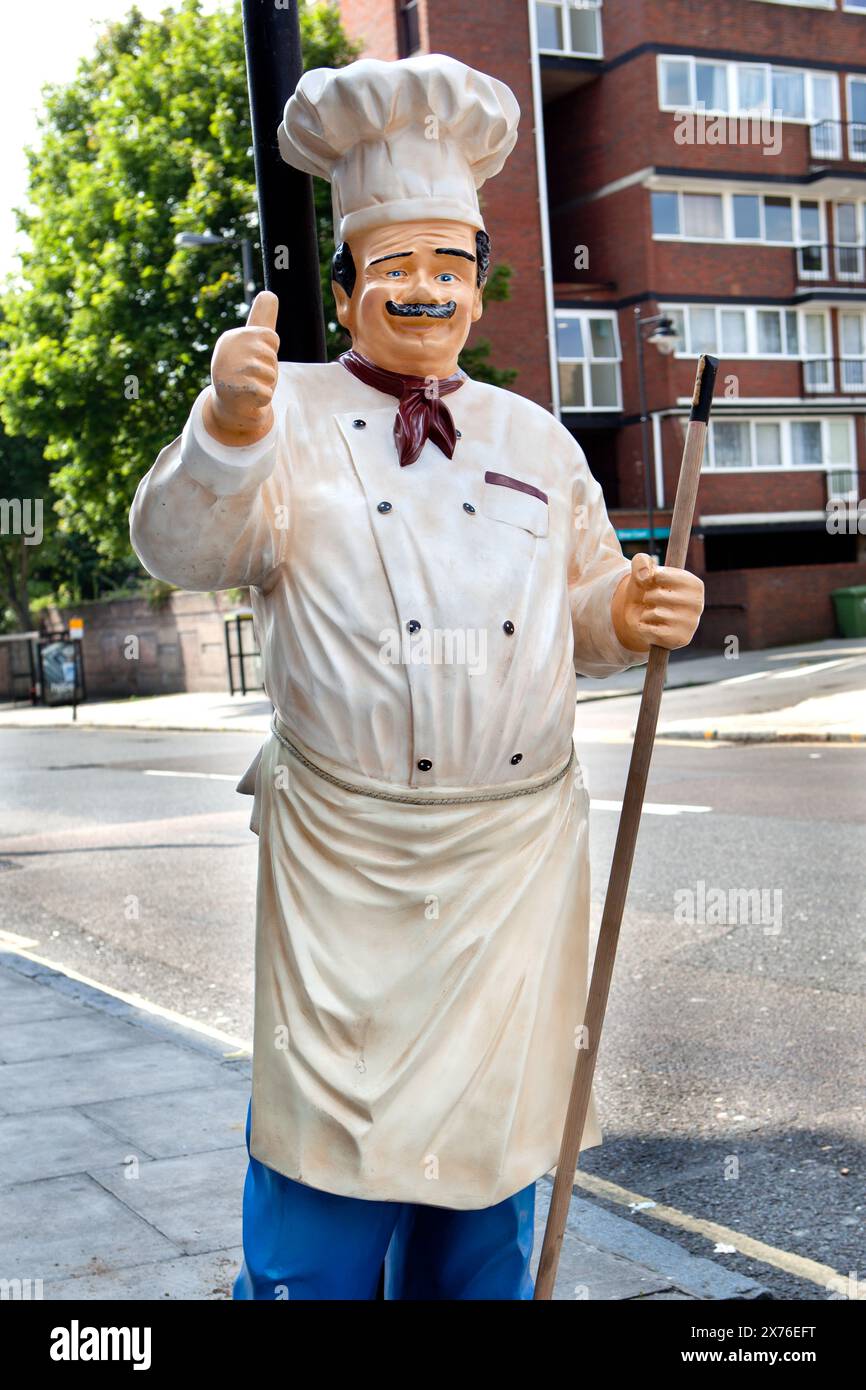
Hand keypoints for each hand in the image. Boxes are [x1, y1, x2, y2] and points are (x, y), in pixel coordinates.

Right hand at [202, 291, 279, 446]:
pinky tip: (249, 400)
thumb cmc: (245, 373)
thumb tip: (269, 293)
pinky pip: (266, 394)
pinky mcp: (236, 391)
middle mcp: (228, 350)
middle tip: (252, 378)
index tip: (254, 360)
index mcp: (233, 337)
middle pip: (271, 357)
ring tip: (250, 388)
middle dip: (268, 371)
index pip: (270, 337)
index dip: (269, 353)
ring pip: (271, 375)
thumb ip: (262, 320)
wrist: (230, 409)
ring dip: (266, 386)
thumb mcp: (253, 344)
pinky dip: (262, 400)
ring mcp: (230, 370)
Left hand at [610, 552, 704, 652]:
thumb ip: (641, 562)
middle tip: (651, 600)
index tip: (653, 583)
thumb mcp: (641, 571)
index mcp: (694, 584)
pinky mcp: (681, 639)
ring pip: (655, 613)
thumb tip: (645, 575)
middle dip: (647, 597)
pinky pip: (653, 630)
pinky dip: (646, 627)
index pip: (661, 576)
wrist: (641, 617)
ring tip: (653, 613)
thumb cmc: (646, 590)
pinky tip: (653, 626)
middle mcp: (698, 603)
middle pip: (657, 595)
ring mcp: (692, 623)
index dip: (650, 579)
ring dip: (646, 613)